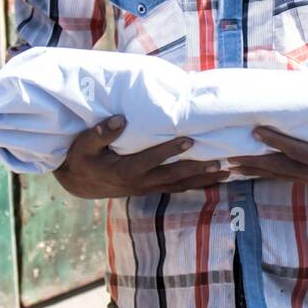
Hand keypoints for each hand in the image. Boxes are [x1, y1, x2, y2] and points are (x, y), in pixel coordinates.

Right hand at [52, 115, 228, 198]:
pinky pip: (177, 188)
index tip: (190, 140)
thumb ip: (99, 134)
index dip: (171, 150)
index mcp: (124, 170)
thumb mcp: (82, 146)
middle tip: (220, 162)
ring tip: (227, 172)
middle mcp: (139, 182)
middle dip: (198, 169)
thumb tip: (119, 120)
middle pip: (173, 176)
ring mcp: (147, 187)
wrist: (80, 182)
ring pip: (179, 184)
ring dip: (203, 179)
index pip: (152, 159)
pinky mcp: (150, 188)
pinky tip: (214, 180)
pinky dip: (196, 184)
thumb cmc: (82, 159)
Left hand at [227, 117, 307, 193]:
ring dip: (253, 170)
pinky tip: (247, 170)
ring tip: (227, 165)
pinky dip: (263, 173)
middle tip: (227, 154)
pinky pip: (282, 176)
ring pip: (277, 174)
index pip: (299, 151)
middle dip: (253, 160)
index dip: (278, 141)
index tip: (256, 131)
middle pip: (280, 167)